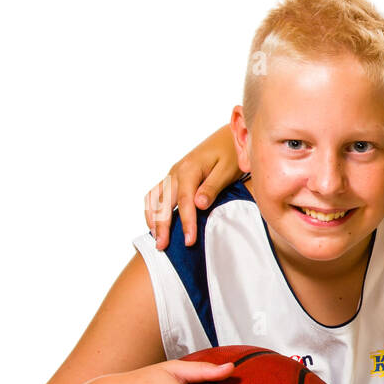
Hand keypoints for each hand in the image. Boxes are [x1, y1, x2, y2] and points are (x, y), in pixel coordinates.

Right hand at [144, 125, 240, 249]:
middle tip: (162, 247)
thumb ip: (213, 186)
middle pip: (164, 202)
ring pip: (155, 198)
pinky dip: (151, 208)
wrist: (228, 136)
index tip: (189, 241)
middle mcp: (177, 171)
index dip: (186, 223)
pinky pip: (156, 193)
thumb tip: (199, 204)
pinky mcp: (174, 177)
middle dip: (162, 226)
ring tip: (156, 239)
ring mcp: (173, 174)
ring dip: (153, 218)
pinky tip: (154, 223)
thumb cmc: (231, 153)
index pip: (185, 201)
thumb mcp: (227, 169)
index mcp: (190, 169)